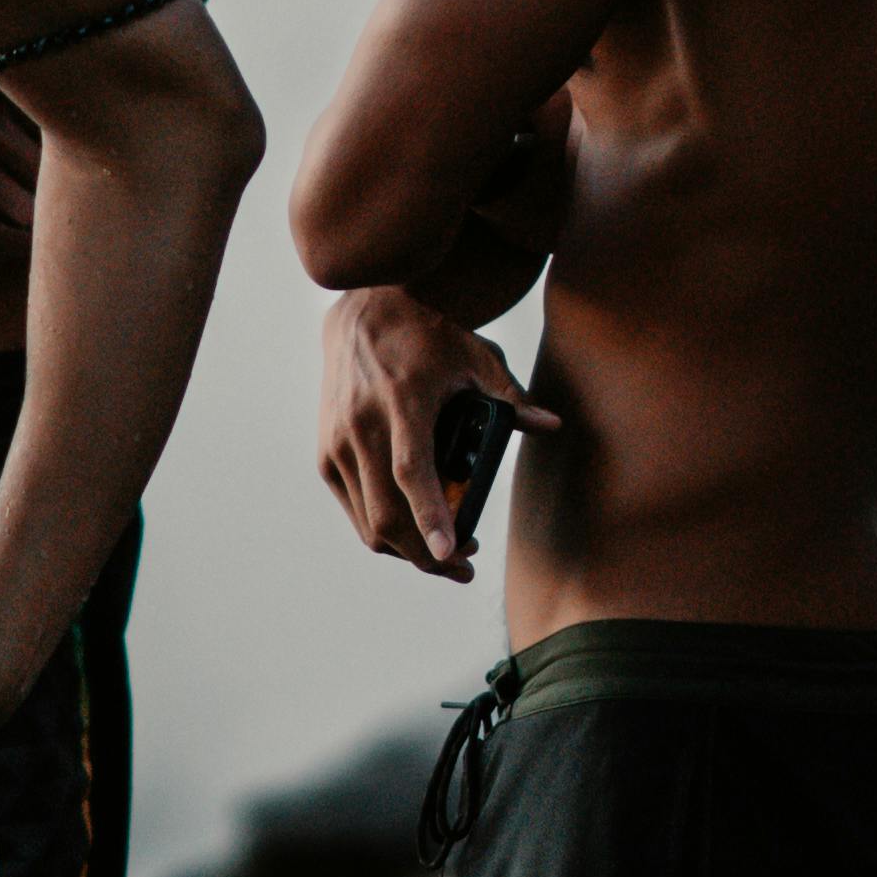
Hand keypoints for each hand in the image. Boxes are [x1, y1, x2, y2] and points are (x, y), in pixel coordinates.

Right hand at [316, 291, 560, 580]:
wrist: (363, 308)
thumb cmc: (426, 332)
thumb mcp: (474, 356)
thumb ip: (510, 397)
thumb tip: (550, 425)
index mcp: (402, 400)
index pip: (413, 470)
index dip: (431, 516)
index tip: (451, 553)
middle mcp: (362, 424)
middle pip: (387, 513)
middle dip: (426, 556)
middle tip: (464, 568)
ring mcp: (338, 441)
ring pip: (368, 520)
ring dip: (407, 548)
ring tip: (444, 553)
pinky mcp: (326, 450)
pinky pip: (355, 507)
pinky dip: (383, 528)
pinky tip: (413, 529)